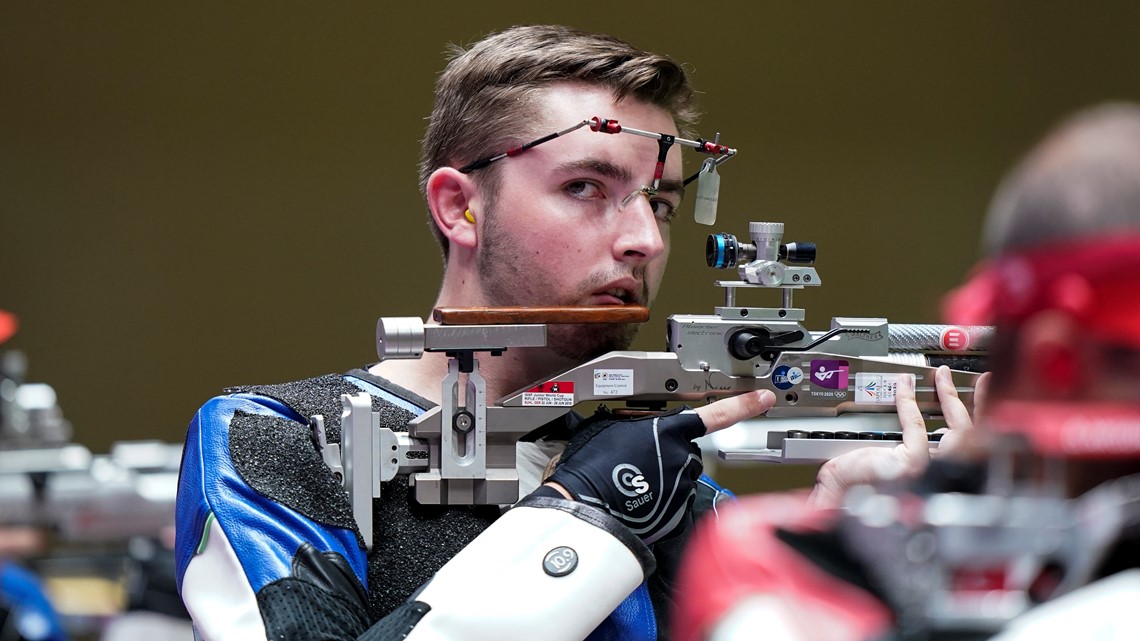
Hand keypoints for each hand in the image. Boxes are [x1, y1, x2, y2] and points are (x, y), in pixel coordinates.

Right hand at [544, 390, 774, 543]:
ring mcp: (682, 486)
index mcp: (668, 430)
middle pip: (687, 451)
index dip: (743, 405)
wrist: (585, 506)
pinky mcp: (677, 512)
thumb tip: (628, 428)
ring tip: (631, 483)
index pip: (716, 414)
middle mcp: (682, 457)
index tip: (763, 398)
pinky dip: (660, 502)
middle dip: (669, 455)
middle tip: (637, 462)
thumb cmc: (590, 467)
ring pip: (681, 478)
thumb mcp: (605, 428)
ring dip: (664, 479)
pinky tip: (637, 500)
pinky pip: (673, 502)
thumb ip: (629, 425)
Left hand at [808, 366, 988, 508]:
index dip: (965, 415)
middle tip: (977, 382)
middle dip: (977, 404)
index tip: (965, 396)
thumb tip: (921, 420)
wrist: (838, 499)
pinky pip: (915, 424)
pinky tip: (904, 386)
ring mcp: (928, 470)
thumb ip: (908, 443)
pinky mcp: (912, 463)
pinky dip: (909, 401)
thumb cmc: (856, 485)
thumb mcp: (886, 458)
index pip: (959, 441)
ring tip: (944, 377)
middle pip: (969, 435)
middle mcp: (936, 473)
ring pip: (956, 429)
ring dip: (951, 397)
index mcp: (932, 473)